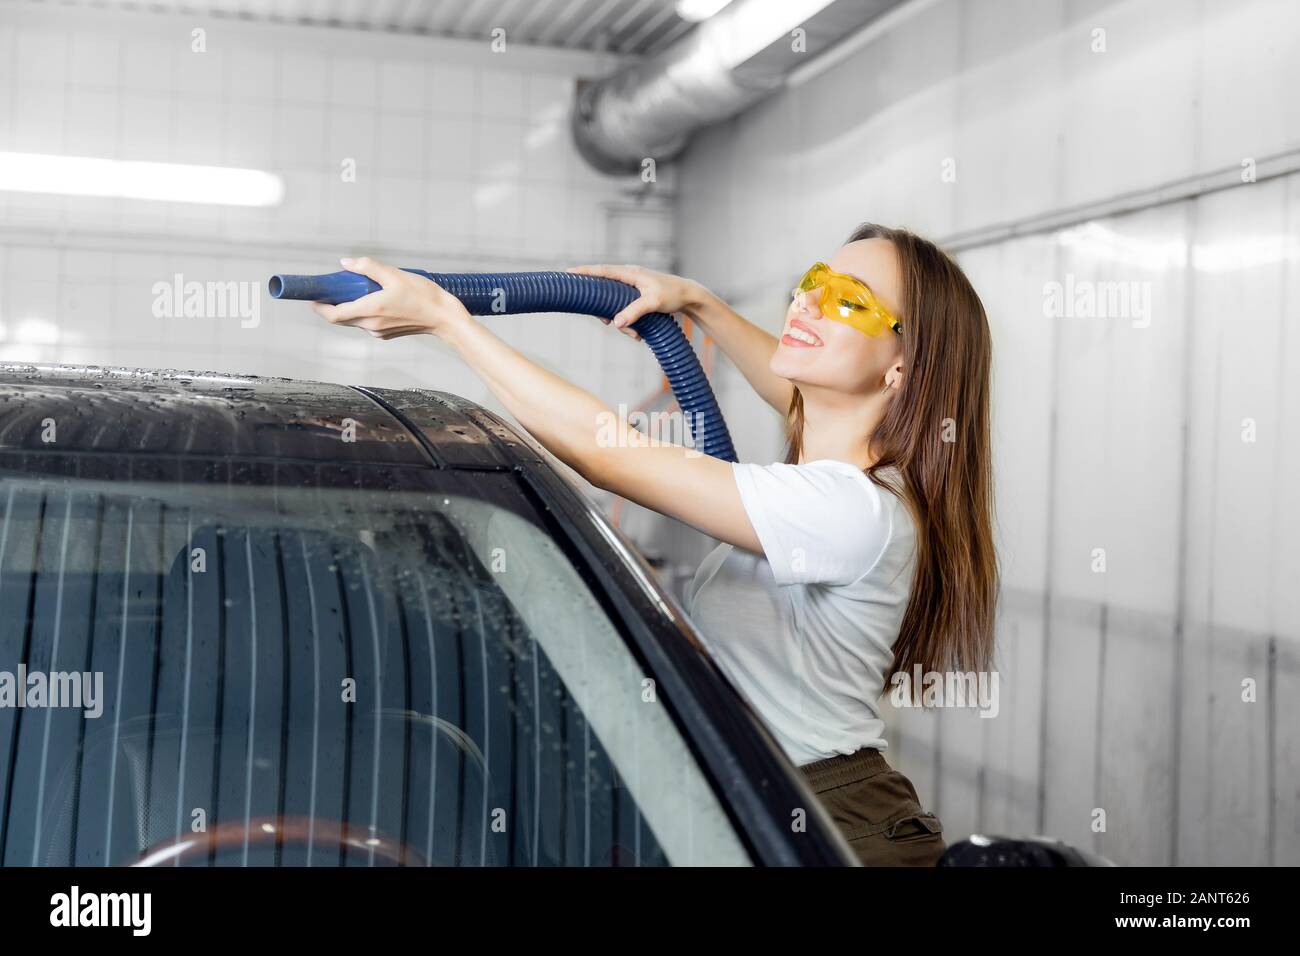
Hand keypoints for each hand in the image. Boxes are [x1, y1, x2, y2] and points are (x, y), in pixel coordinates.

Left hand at [310, 256, 471, 340]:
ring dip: (350, 306)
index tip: (314, 296)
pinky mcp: (386, 334)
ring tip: (359, 289)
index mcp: (370, 311)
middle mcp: (371, 325)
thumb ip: (367, 268)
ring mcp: (378, 332)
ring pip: (354, 320)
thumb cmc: (424, 297)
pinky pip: (367, 323)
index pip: (333, 315)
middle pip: (341, 318)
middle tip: (334, 287)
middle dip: (333, 304)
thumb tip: (346, 263)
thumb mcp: (395, 275)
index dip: (319, 307)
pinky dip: (364, 311)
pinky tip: (377, 298)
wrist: (445, 318)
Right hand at [567, 264, 707, 339]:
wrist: (688, 296)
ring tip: (635, 335)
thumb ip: (634, 311)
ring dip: (621, 323)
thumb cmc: (672, 294)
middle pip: (604, 293)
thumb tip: (615, 322)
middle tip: (606, 322)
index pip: (602, 271)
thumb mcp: (653, 303)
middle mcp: (628, 278)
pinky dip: (629, 324)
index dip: (584, 272)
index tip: (568, 273)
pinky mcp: (636, 297)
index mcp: (630, 273)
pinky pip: (624, 311)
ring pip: (615, 306)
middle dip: (605, 312)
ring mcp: (631, 288)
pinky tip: (638, 334)